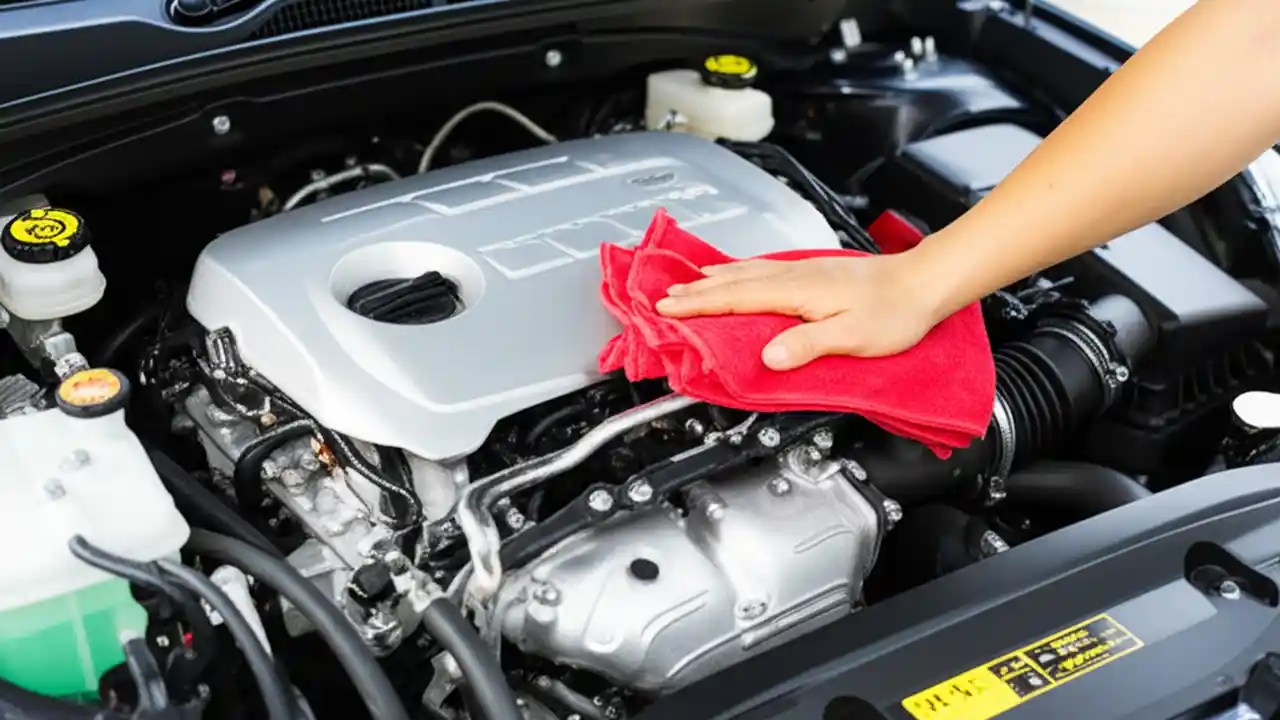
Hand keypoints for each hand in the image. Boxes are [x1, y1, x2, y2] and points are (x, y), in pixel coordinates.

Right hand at [654, 252, 946, 369]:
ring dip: (713, 279)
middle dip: (696, 291)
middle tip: (662, 297)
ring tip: (688, 284)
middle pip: (734, 282)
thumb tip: (770, 357)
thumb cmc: (894, 311)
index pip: (737, 298)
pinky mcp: (813, 273)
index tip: (668, 309)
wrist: (923, 282)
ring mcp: (803, 272)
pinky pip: (761, 270)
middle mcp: (795, 276)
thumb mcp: (851, 336)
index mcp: (798, 291)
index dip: (700, 305)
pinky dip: (738, 272)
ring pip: (746, 272)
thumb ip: (808, 345)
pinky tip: (735, 274)